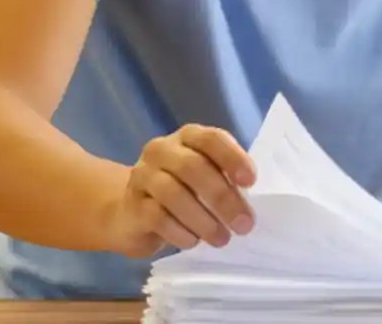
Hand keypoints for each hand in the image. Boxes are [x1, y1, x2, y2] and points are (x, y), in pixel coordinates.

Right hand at [108, 124, 257, 258]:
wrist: (131, 214)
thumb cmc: (182, 193)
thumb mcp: (204, 179)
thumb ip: (225, 180)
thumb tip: (249, 202)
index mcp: (187, 138)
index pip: (210, 139)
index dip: (232, 158)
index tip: (250, 182)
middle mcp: (161, 150)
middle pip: (192, 167)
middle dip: (222, 197)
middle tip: (243, 224)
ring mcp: (142, 176)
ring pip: (173, 193)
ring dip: (203, 220)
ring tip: (222, 239)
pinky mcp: (132, 205)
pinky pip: (157, 217)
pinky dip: (180, 232)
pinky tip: (193, 242)